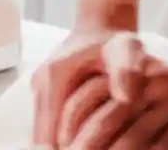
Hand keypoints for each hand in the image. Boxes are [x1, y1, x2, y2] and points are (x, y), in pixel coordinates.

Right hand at [33, 31, 148, 148]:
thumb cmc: (113, 42)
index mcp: (54, 74)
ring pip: (42, 133)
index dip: (59, 149)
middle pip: (40, 135)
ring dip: (56, 148)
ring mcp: (41, 92)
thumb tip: (126, 99)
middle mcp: (41, 85)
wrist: (101, 30)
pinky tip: (76, 149)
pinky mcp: (46, 98)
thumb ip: (126, 71)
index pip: (49, 125)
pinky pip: (48, 127)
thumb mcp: (126, 50)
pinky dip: (59, 141)